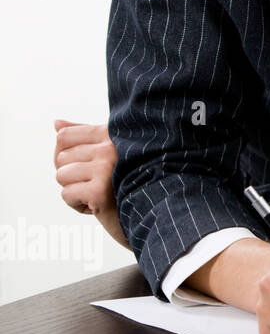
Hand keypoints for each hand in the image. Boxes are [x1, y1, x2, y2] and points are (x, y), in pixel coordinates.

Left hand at [53, 120, 126, 248]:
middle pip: (60, 158)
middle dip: (72, 175)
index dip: (65, 154)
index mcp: (111, 134)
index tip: (84, 165)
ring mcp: (105, 168)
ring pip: (61, 175)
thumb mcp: (107, 152)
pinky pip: (66, 194)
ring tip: (97, 193)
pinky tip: (96, 205)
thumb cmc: (125, 180)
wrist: (149, 210)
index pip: (63, 136)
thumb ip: (83, 135)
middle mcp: (110, 148)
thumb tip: (56, 123)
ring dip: (74, 190)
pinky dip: (77, 204)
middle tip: (96, 183)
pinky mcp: (99, 190)